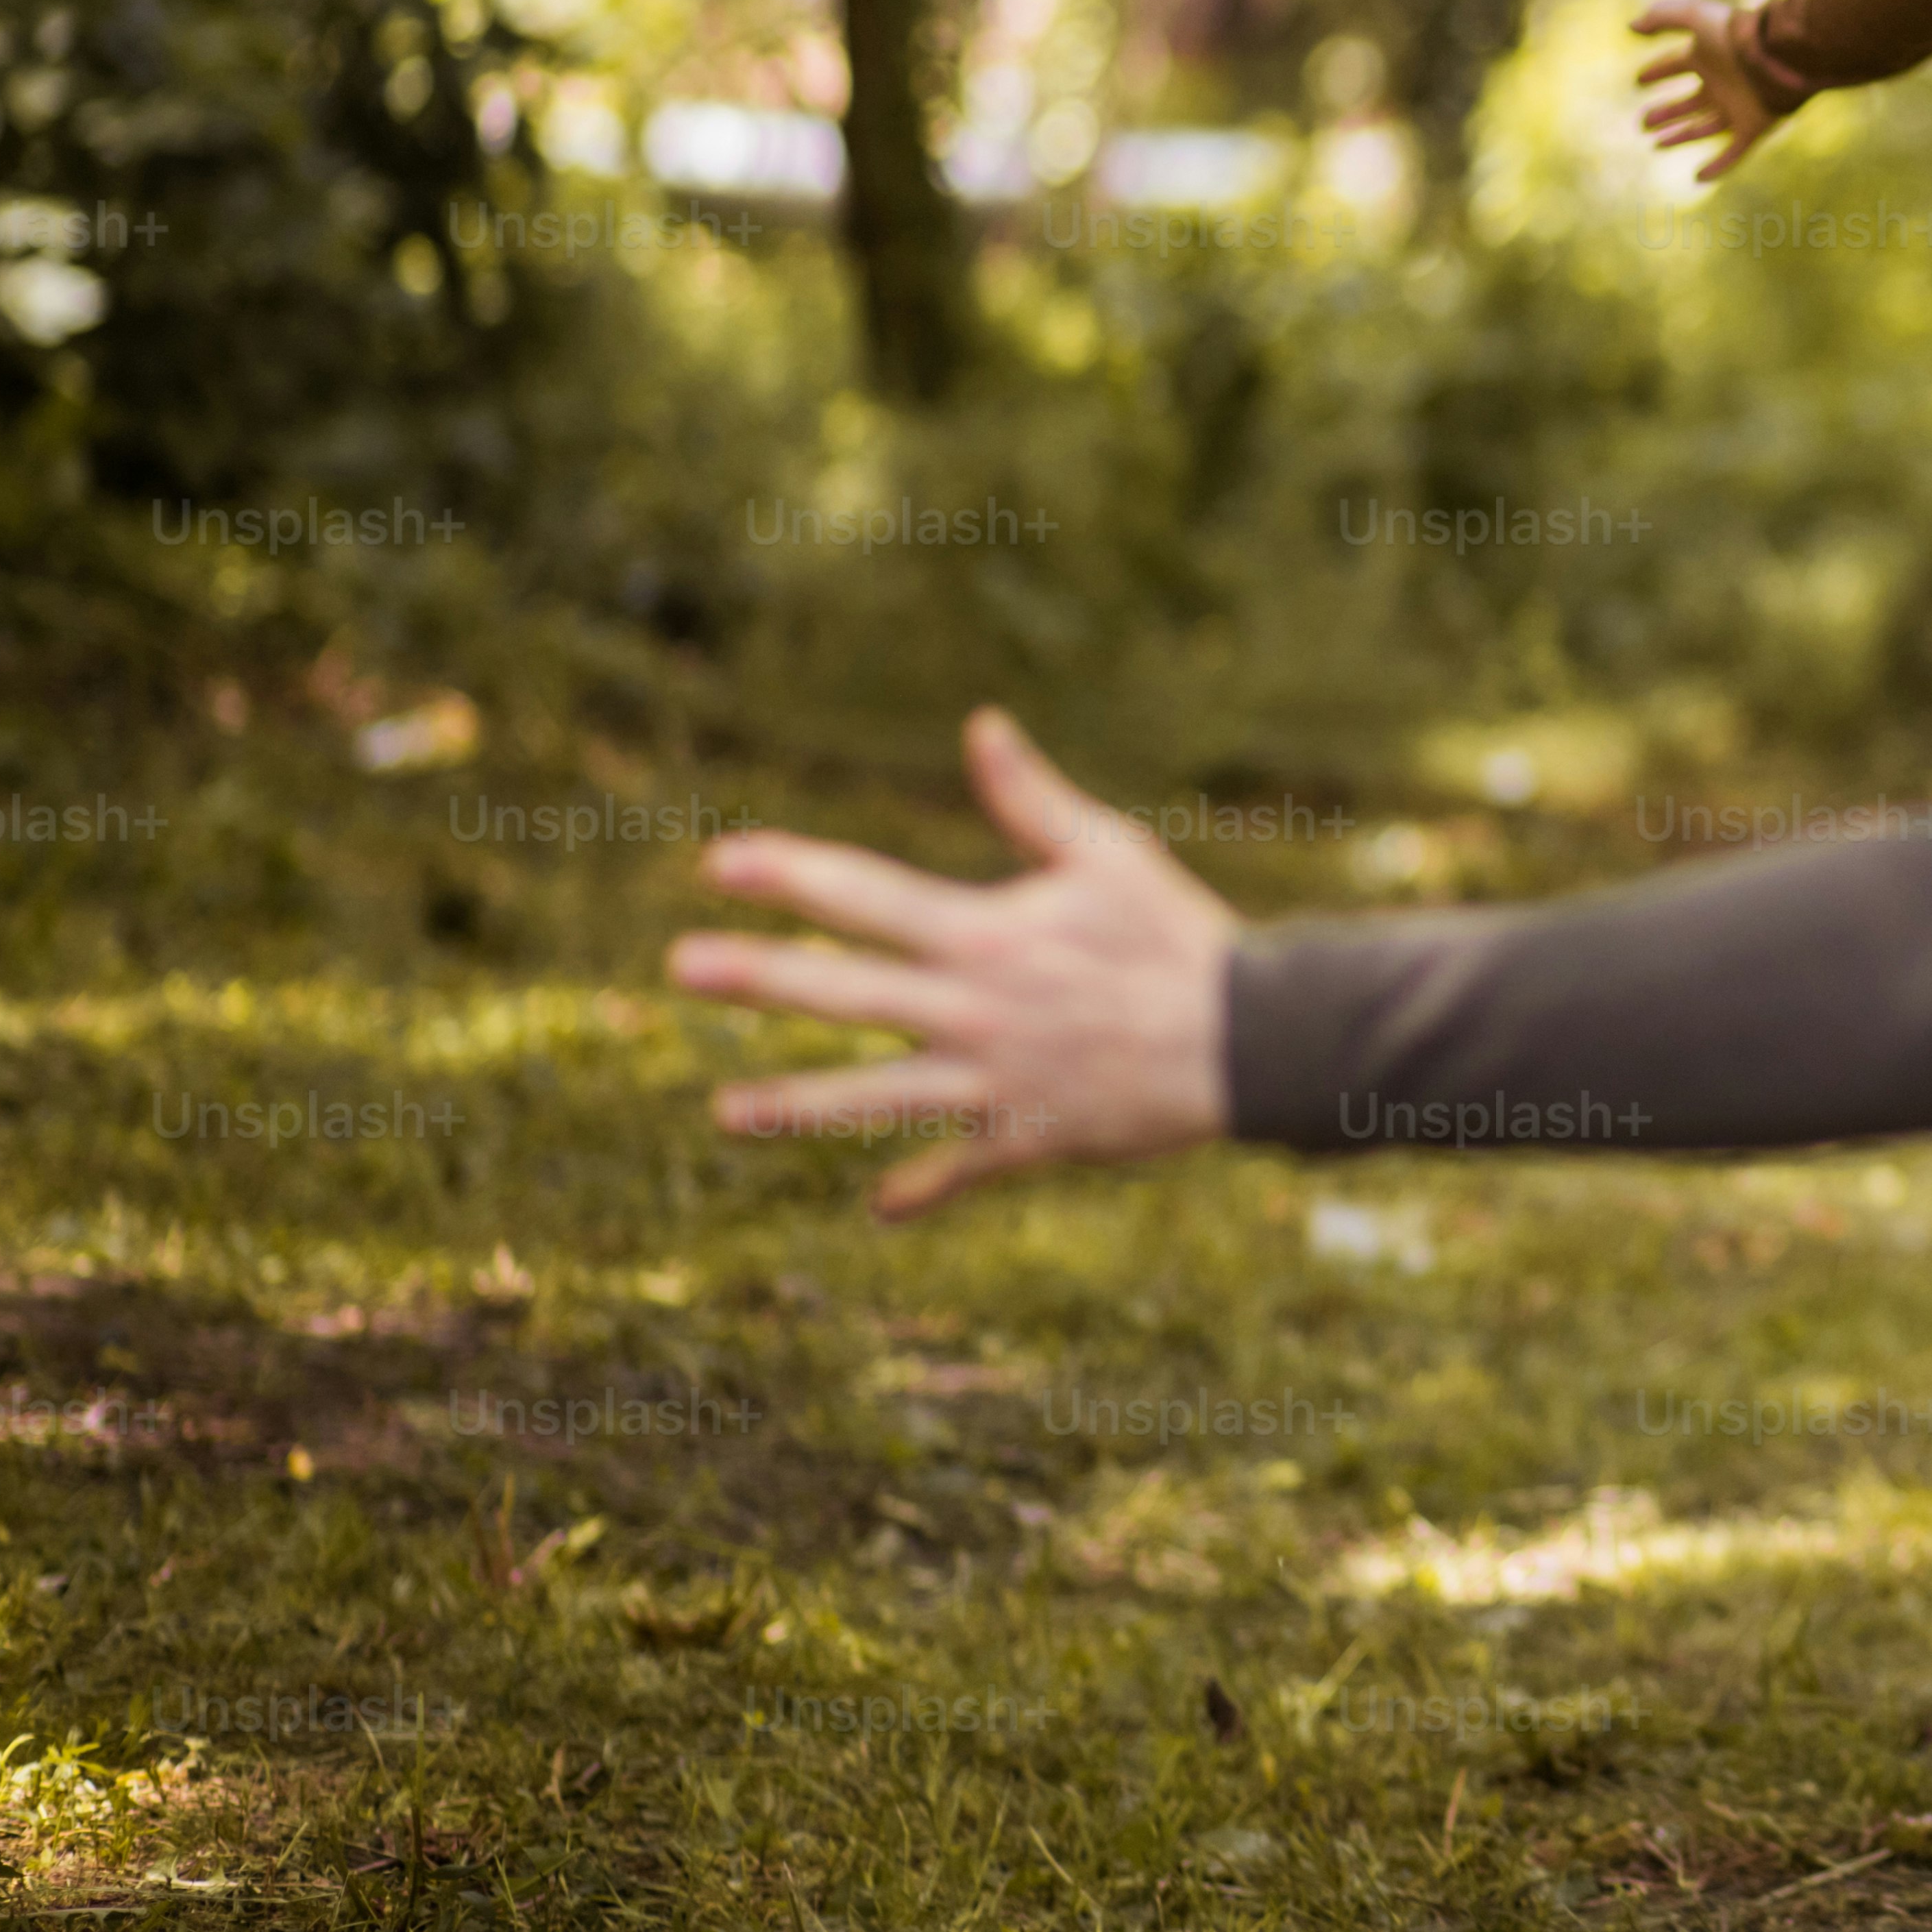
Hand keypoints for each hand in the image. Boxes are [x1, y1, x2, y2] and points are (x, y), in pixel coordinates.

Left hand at [671, 709, 1240, 1216]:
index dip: (793, 876)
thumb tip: (979, 726)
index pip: (870, 897)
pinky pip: (960, 1169)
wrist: (1250, 1041)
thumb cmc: (1179, 934)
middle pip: (847, 992)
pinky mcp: (1027, 1134)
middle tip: (681, 968)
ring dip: (796, 1105)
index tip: (721, 862)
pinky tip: (882, 1206)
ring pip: (877, 1098)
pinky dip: (923, 1187)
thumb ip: (1031, 799)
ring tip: (724, 1112)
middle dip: (761, 978)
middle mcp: (976, 1008)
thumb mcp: (1110, 854)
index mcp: (991, 933)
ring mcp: (994, 1079)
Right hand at [1628, 0, 1784, 178]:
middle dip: (1665, 112)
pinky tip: (1698, 177)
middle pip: (1689, 102)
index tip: (1639, 80)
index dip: (1657, 72)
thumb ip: (1663, 16)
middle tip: (1644, 121)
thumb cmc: (1735, 37)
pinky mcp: (1752, 129)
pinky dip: (1717, 167)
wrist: (1776, 57)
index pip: (1677, 65)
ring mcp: (1736, 108)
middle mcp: (1721, 85)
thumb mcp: (1695, 16)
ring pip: (1702, 128)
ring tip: (1656, 143)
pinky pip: (1733, 154)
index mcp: (1708, 58)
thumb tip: (1632, 26)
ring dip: (1679, 136)